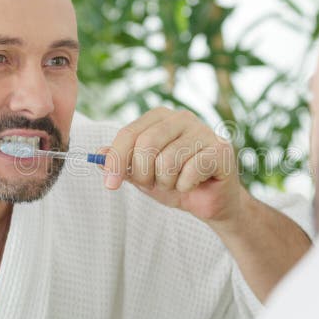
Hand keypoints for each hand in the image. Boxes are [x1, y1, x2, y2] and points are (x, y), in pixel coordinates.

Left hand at [102, 108, 242, 222]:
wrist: (210, 201)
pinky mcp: (220, 149)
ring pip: (168, 161)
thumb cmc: (176, 182)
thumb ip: (122, 163)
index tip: (110, 184)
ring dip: (167, 183)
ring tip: (177, 183)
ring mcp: (203, 131)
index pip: (129, 133)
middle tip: (153, 185)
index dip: (116, 160)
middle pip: (146, 144)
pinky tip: (194, 184)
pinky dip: (186, 186)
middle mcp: (182, 117)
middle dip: (144, 174)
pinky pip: (190, 172)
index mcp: (160, 117)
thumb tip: (98, 153)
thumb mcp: (142, 175)